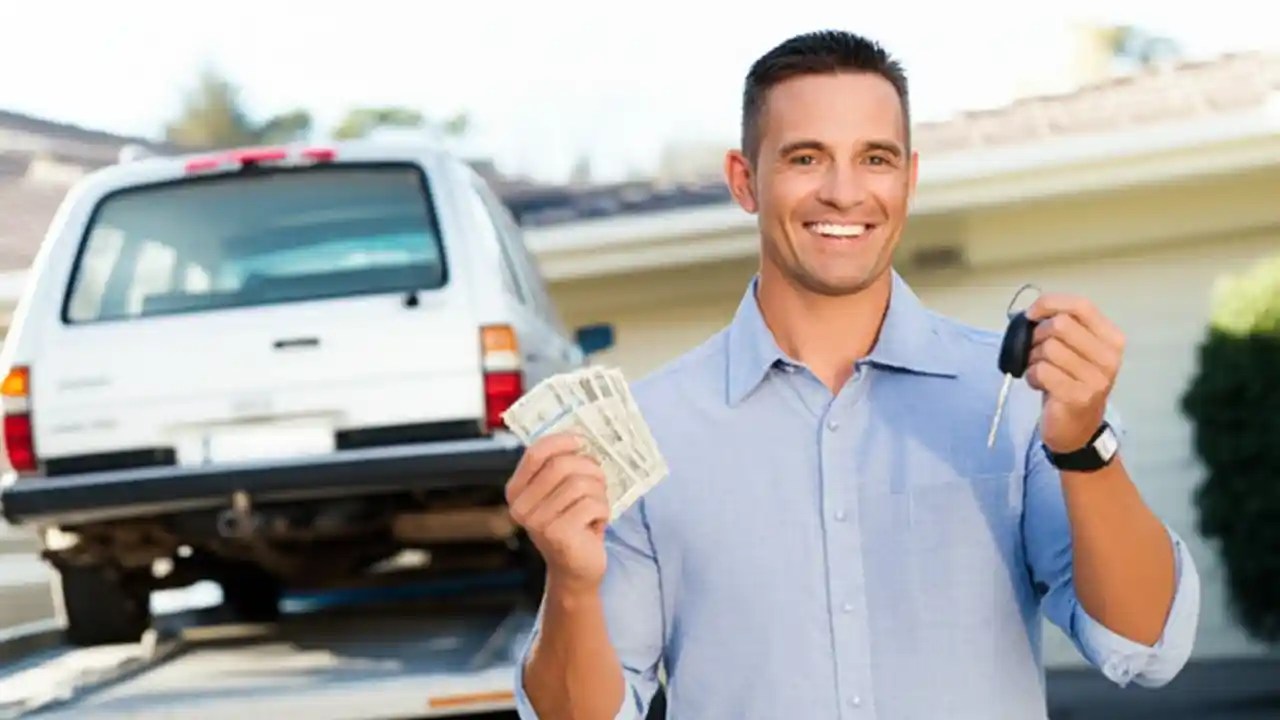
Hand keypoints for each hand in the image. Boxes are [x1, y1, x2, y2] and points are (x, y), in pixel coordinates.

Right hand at [505, 432, 609, 594]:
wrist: (576, 570)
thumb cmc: (571, 525)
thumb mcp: (559, 494)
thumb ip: (560, 468)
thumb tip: (579, 437)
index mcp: (517, 492)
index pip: (534, 454)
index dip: (560, 441)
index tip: (581, 441)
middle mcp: (521, 507)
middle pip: (562, 466)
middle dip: (589, 468)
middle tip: (599, 481)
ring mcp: (538, 523)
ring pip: (581, 484)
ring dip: (599, 493)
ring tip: (596, 507)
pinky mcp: (559, 535)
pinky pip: (593, 504)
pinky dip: (603, 510)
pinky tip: (597, 523)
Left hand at [1024, 293, 1125, 453]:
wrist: (1078, 429)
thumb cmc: (1072, 382)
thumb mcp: (1076, 350)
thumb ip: (1064, 327)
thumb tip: (1033, 311)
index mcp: (1112, 339)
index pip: (1080, 305)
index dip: (1050, 303)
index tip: (1031, 314)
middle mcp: (1109, 357)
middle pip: (1060, 325)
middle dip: (1037, 336)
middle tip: (1035, 352)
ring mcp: (1096, 378)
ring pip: (1048, 348)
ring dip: (1032, 358)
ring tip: (1040, 371)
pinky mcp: (1078, 396)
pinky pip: (1041, 370)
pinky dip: (1031, 375)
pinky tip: (1039, 384)